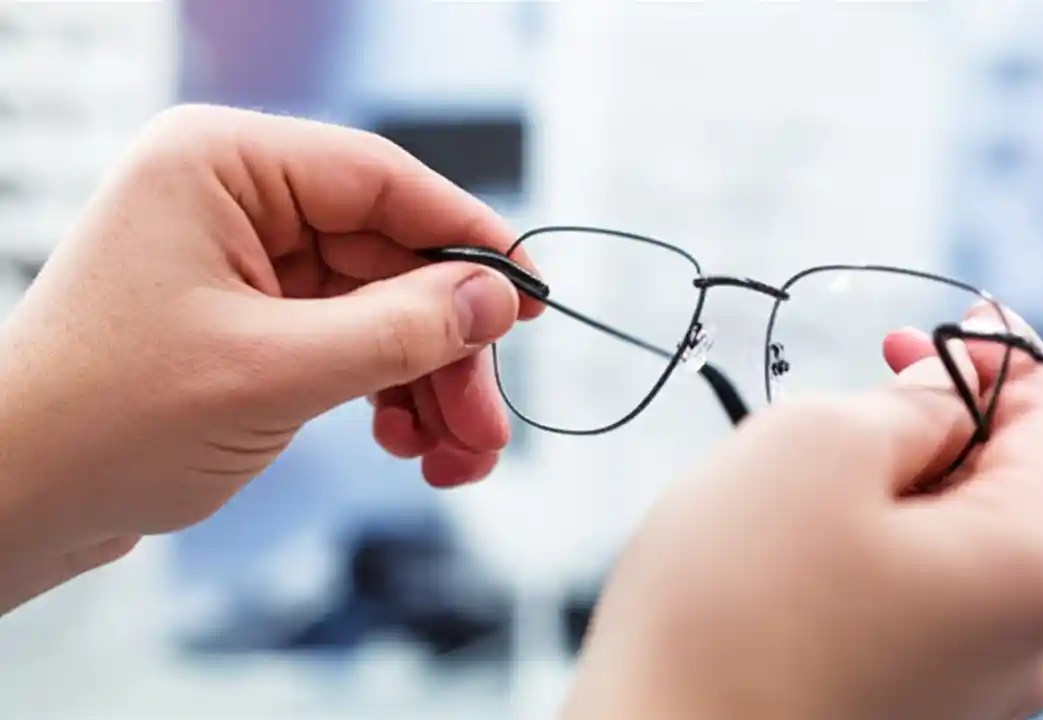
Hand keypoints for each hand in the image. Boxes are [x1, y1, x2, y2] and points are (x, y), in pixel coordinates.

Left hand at [0, 105, 537, 612]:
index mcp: (221, 166)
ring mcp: (243, 262)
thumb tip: (496, 298)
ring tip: (456, 458)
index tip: (530, 294)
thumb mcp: (275, 373)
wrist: (14, 502)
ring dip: (427, 383)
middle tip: (487, 425)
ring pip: (380, 308)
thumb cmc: (103, 422)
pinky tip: (405, 445)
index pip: (381, 180)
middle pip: (390, 258)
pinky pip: (349, 341)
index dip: (467, 238)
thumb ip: (400, 330)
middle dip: (447, 350)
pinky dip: (387, 393)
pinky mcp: (250, 319)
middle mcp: (234, 200)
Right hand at [564, 306, 1042, 719]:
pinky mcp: (918, 706)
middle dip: (973, 418)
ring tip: (837, 456)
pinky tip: (827, 531)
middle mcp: (1025, 641)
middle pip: (1036, 490)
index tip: (957, 320)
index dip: (1008, 357)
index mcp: (1026, 566)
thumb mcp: (816, 448)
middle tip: (893, 377)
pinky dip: (903, 542)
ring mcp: (974, 686)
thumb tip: (949, 397)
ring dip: (928, 480)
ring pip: (980, 544)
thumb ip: (909, 404)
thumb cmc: (727, 613)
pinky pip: (938, 599)